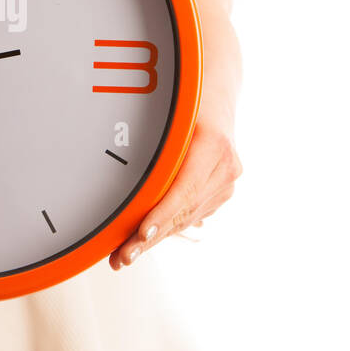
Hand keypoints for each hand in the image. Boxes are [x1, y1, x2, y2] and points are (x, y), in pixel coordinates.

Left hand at [109, 114, 242, 268]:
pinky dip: (167, 226)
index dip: (163, 214)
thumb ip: (155, 148)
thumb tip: (122, 182)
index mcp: (214, 145)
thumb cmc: (185, 99)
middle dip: (151, 237)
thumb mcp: (169, 115)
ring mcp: (227, 183)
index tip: (142, 233)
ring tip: (124, 254)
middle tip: (122, 256)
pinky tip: (144, 239)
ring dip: (155, 237)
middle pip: (183, 210)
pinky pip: (190, 214)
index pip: (185, 189)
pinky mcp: (221, 192)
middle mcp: (226, 167)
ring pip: (186, 218)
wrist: (216, 94)